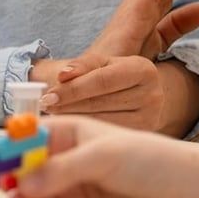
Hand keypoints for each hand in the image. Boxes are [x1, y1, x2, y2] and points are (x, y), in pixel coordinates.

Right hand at [8, 115, 198, 197]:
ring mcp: (72, 192)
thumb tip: (25, 182)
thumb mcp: (101, 154)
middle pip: (26, 169)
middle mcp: (66, 163)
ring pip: (34, 196)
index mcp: (68, 135)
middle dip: (11, 176)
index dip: (11, 144)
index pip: (29, 137)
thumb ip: (61, 170)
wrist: (186, 194)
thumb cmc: (148, 160)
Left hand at [38, 54, 163, 130]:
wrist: (140, 92)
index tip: (48, 95)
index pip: (101, 80)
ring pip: (102, 120)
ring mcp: (151, 118)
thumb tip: (63, 76)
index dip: (73, 88)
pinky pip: (108, 132)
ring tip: (53, 115)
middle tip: (45, 106)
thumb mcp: (101, 63)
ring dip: (73, 119)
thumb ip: (82, 65)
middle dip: (68, 104)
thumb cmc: (114, 74)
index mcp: (142, 69)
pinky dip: (86, 130)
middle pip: (100, 101)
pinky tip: (69, 127)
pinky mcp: (143, 134)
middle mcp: (153, 95)